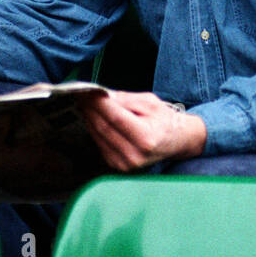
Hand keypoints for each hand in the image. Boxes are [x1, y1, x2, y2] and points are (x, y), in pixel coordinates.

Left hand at [80, 90, 207, 171]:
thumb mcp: (150, 102)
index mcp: (146, 137)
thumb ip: (125, 99)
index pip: (115, 117)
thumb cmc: (164, 120)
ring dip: (89, 118)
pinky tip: (92, 117)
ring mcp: (125, 164)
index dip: (98, 103)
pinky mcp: (118, 166)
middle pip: (104, 128)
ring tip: (84, 103)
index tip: (86, 90)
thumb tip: (102, 95)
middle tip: (80, 94)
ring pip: (99, 136)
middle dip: (90, 109)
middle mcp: (135, 154)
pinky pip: (100, 144)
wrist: (175, 142)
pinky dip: (94, 129)